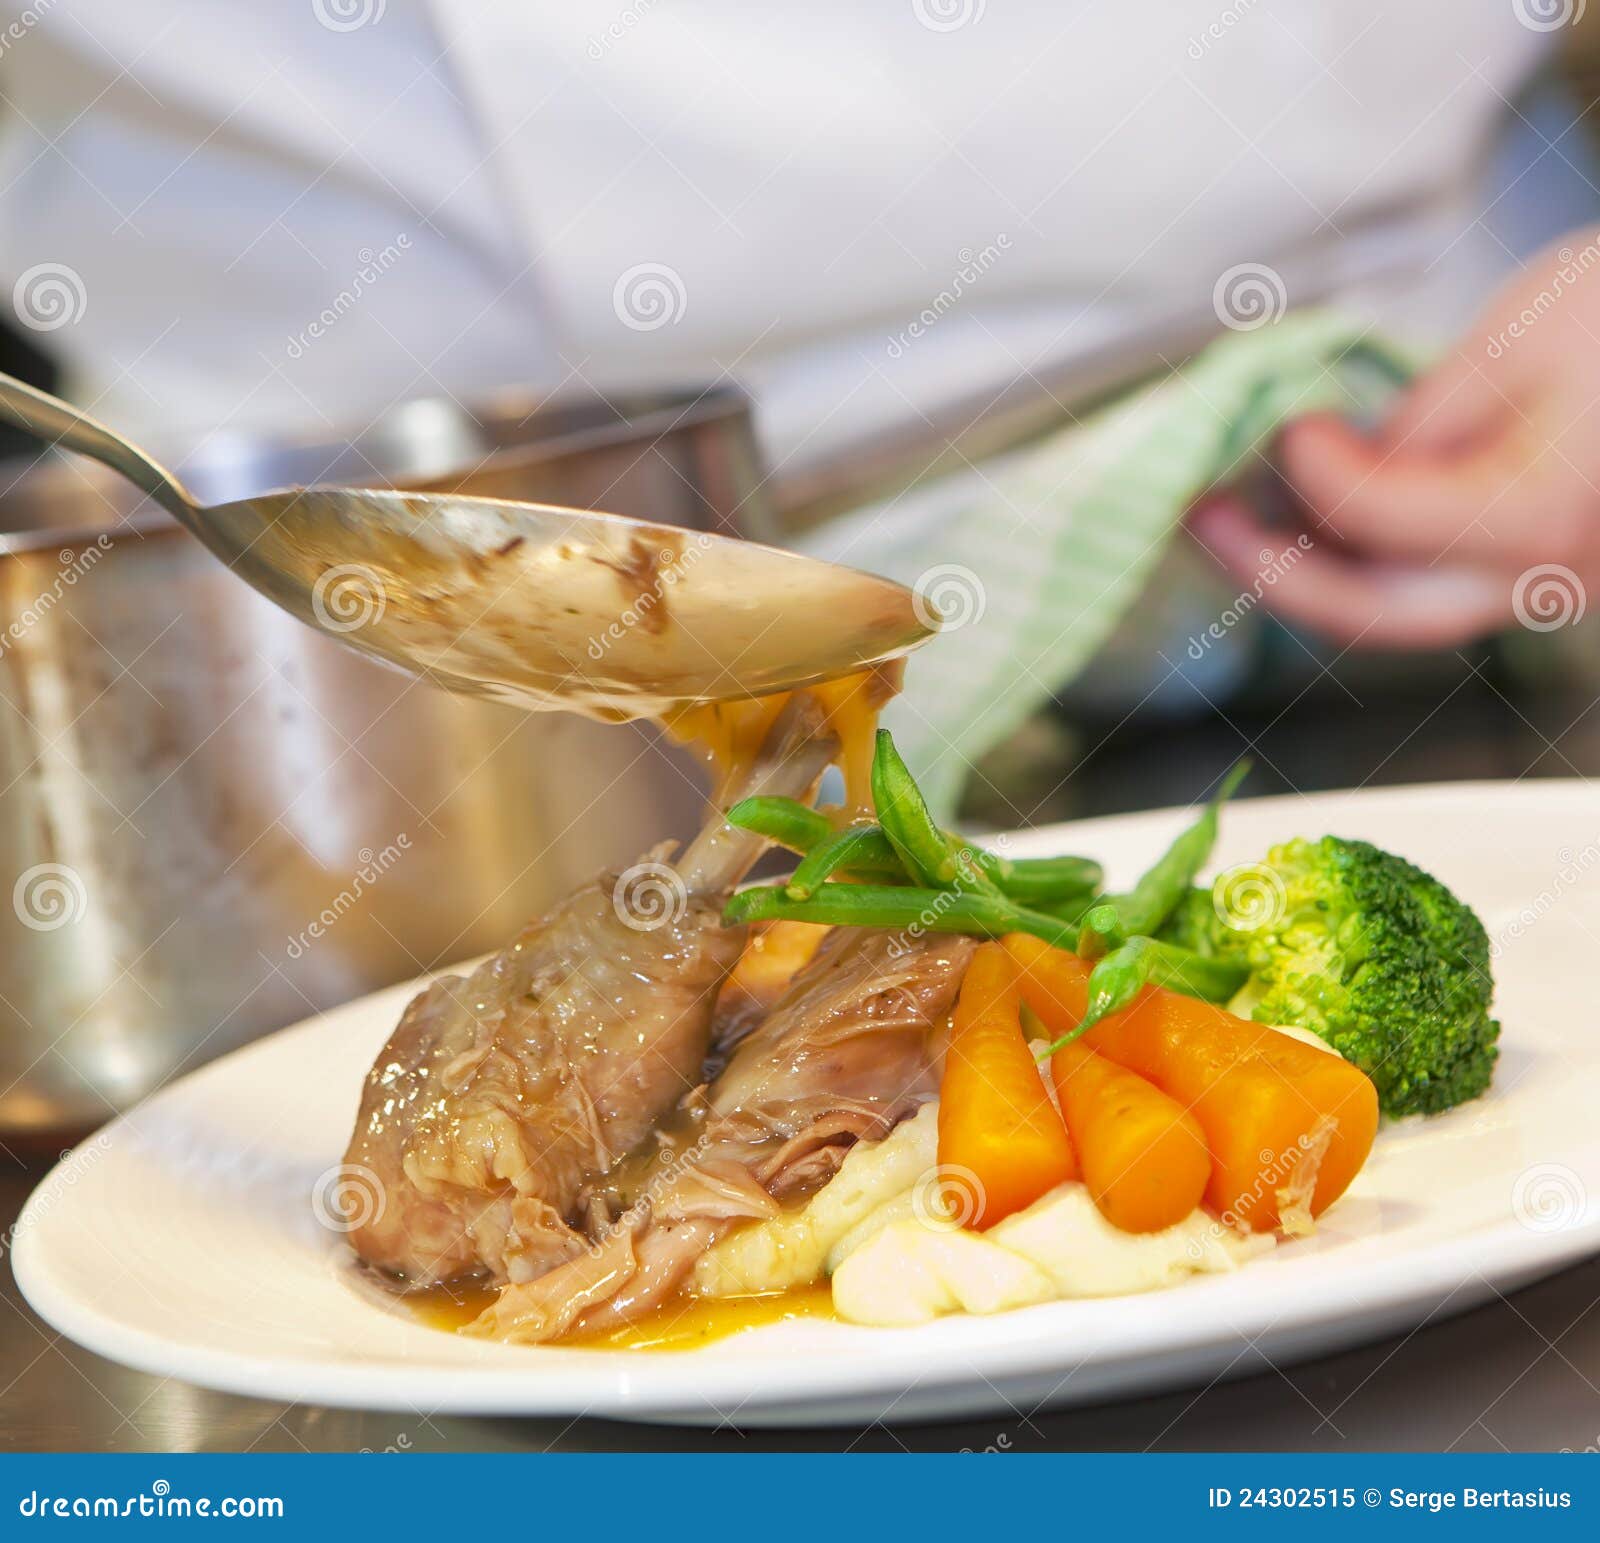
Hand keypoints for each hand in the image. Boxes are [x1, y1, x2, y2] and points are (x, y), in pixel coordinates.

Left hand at [1188, 228, 1599, 647]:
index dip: (1313, 472)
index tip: (1284, 425)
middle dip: (1267, 570)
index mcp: (1542, 515)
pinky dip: (1360, 556)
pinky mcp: (1538, 574)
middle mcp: (1545, 581)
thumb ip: (1426, 417)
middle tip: (1199, 514)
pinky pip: (1431, 585)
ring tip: (1234, 512)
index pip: (1378, 522)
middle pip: (1370, 615)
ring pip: (1395, 610)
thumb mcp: (1532, 329)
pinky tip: (1312, 510)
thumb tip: (1340, 467)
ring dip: (1304, 568)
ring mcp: (1545, 589)